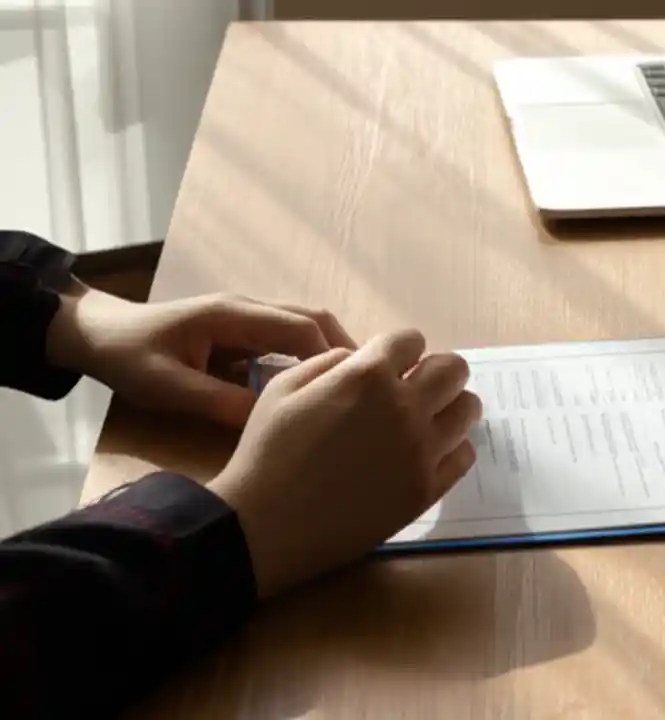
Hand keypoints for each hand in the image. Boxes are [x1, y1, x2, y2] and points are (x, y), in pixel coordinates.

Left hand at [46, 286, 354, 426]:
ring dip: (330, 354)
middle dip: (345, 352)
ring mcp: (247, 316)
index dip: (331, 357)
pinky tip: (318, 390)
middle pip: (314, 319)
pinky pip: (289, 339)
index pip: (299, 328)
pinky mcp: (244, 331)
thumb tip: (270, 421)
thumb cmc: (129, 358)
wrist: (99, 336)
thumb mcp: (166, 387)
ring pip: (305, 326)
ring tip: (351, 392)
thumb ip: (217, 402)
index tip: (352, 392)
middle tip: (369, 391)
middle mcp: (248, 308)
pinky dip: (311, 359)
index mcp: (232, 315)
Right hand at [208, 330, 480, 596]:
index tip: (390, 366)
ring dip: (448, 407)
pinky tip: (425, 454)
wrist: (265, 526)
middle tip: (415, 389)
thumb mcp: (285, 387)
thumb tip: (364, 358)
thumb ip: (332, 362)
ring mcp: (422, 451)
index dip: (399, 350)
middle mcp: (405, 407)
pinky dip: (450, 448)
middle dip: (434, 371)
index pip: (411, 339)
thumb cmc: (266, 452)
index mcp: (368, 375)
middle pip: (454, 369)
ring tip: (424, 421)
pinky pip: (464, 455)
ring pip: (468, 409)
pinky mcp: (428, 489)